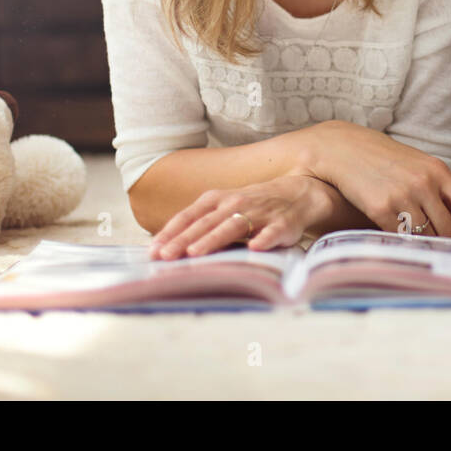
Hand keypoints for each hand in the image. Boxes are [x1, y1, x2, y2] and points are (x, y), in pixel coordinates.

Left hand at [148, 171, 335, 259]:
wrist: (297, 194)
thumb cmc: (252, 206)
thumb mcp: (224, 208)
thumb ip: (199, 224)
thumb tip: (165, 247)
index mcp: (218, 200)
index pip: (189, 216)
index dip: (171, 232)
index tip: (153, 250)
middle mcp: (236, 203)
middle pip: (206, 223)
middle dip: (184, 240)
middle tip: (165, 257)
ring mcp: (259, 213)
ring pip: (233, 226)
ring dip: (213, 239)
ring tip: (196, 253)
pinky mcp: (282, 224)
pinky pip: (272, 232)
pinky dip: (264, 239)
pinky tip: (255, 248)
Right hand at [298, 120, 450, 239]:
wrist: (342, 148)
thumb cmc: (381, 157)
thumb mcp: (417, 164)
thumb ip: (440, 188)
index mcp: (438, 171)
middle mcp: (424, 184)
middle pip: (448, 229)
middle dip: (444, 241)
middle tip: (437, 245)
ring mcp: (403, 196)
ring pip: (425, 236)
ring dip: (422, 242)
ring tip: (413, 239)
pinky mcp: (380, 208)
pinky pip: (400, 237)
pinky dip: (400, 240)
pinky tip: (394, 234)